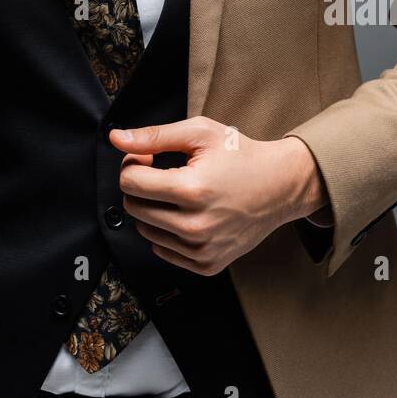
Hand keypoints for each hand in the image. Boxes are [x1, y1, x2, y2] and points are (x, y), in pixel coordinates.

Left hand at [109, 117, 327, 275]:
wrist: (279, 186)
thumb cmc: (240, 155)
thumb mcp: (200, 133)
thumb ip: (154, 135)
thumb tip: (116, 139)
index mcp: (192, 190)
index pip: (131, 183)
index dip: (133, 163)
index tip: (149, 157)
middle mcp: (196, 225)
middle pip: (134, 207)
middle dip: (140, 186)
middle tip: (161, 172)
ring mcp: (202, 249)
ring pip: (145, 230)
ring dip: (152, 208)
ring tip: (176, 192)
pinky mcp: (207, 264)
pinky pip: (163, 250)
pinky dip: (166, 231)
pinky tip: (185, 212)